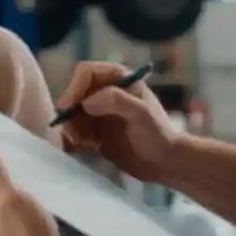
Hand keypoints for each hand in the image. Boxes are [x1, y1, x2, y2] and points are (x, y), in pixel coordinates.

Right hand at [58, 61, 180, 183]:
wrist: (166, 163)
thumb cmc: (160, 135)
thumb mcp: (142, 115)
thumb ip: (118, 101)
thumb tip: (87, 101)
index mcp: (118, 78)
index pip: (86, 72)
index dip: (75, 88)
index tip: (70, 109)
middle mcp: (106, 91)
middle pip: (74, 93)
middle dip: (70, 112)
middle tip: (72, 132)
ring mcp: (99, 112)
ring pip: (72, 113)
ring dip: (71, 127)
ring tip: (82, 143)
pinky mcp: (96, 131)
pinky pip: (75, 130)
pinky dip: (73, 139)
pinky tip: (84, 148)